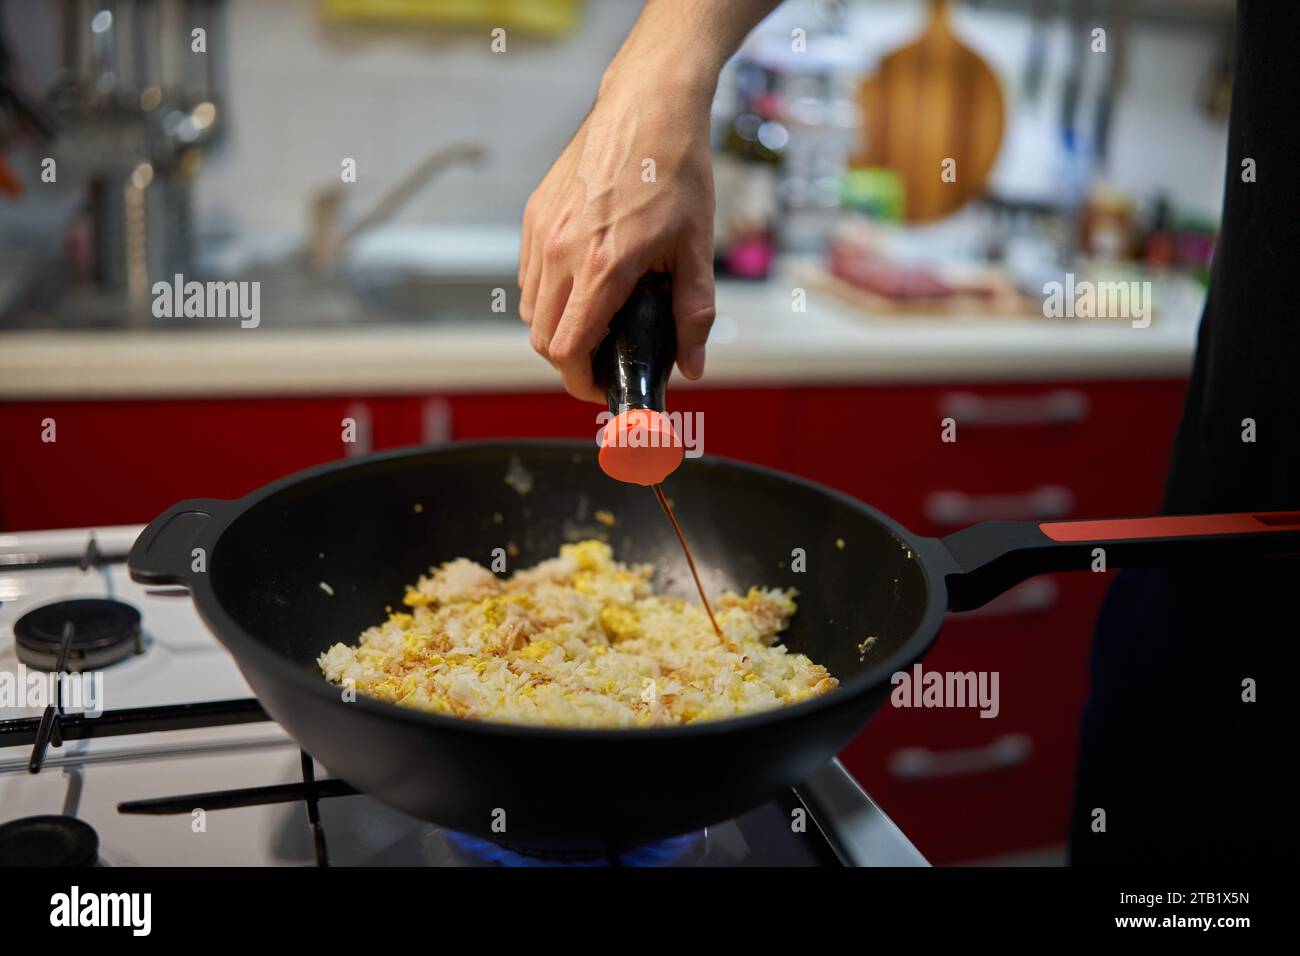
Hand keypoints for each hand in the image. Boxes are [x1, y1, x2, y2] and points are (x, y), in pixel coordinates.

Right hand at [518, 60, 717, 402]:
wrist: (649, 105)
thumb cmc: (675, 169)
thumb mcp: (696, 248)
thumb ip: (693, 314)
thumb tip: (693, 365)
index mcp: (603, 266)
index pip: (567, 351)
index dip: (582, 382)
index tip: (604, 387)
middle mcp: (562, 251)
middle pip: (542, 339)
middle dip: (570, 362)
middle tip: (604, 361)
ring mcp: (542, 231)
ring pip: (530, 310)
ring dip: (557, 328)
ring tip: (595, 322)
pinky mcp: (534, 214)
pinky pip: (527, 276)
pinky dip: (547, 295)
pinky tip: (581, 284)